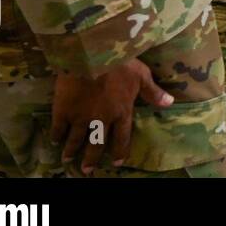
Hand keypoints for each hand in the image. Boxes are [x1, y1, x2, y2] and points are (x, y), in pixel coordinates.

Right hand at [51, 60, 172, 173]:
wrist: (93, 55)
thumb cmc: (121, 63)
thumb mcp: (141, 76)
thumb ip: (153, 92)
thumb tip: (170, 103)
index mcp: (121, 112)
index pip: (122, 137)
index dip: (119, 151)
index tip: (116, 162)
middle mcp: (101, 120)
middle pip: (96, 144)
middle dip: (91, 158)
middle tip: (87, 170)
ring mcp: (81, 118)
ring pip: (76, 140)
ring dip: (72, 150)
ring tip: (67, 159)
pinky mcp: (63, 111)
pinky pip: (59, 128)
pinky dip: (57, 136)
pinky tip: (55, 140)